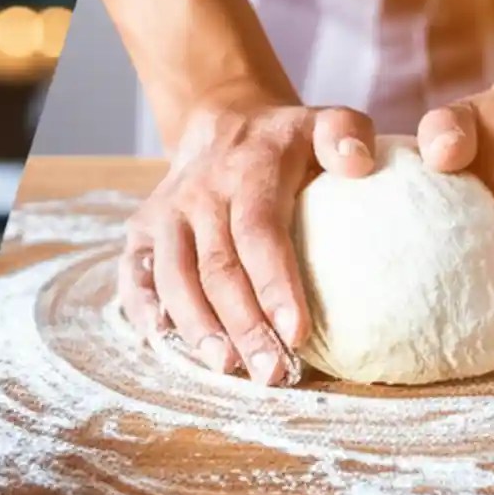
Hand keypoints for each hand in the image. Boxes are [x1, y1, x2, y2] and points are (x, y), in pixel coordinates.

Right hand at [119, 90, 376, 384]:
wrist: (220, 121)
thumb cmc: (285, 142)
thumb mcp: (322, 123)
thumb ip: (346, 134)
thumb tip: (358, 164)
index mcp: (248, 171)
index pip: (259, 233)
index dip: (275, 285)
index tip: (298, 333)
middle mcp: (199, 194)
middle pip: (217, 268)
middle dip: (242, 326)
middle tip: (270, 373)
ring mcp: (165, 213)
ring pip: (173, 277)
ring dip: (196, 327)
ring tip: (226, 368)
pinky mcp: (141, 230)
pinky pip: (134, 273)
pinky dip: (142, 308)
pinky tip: (162, 341)